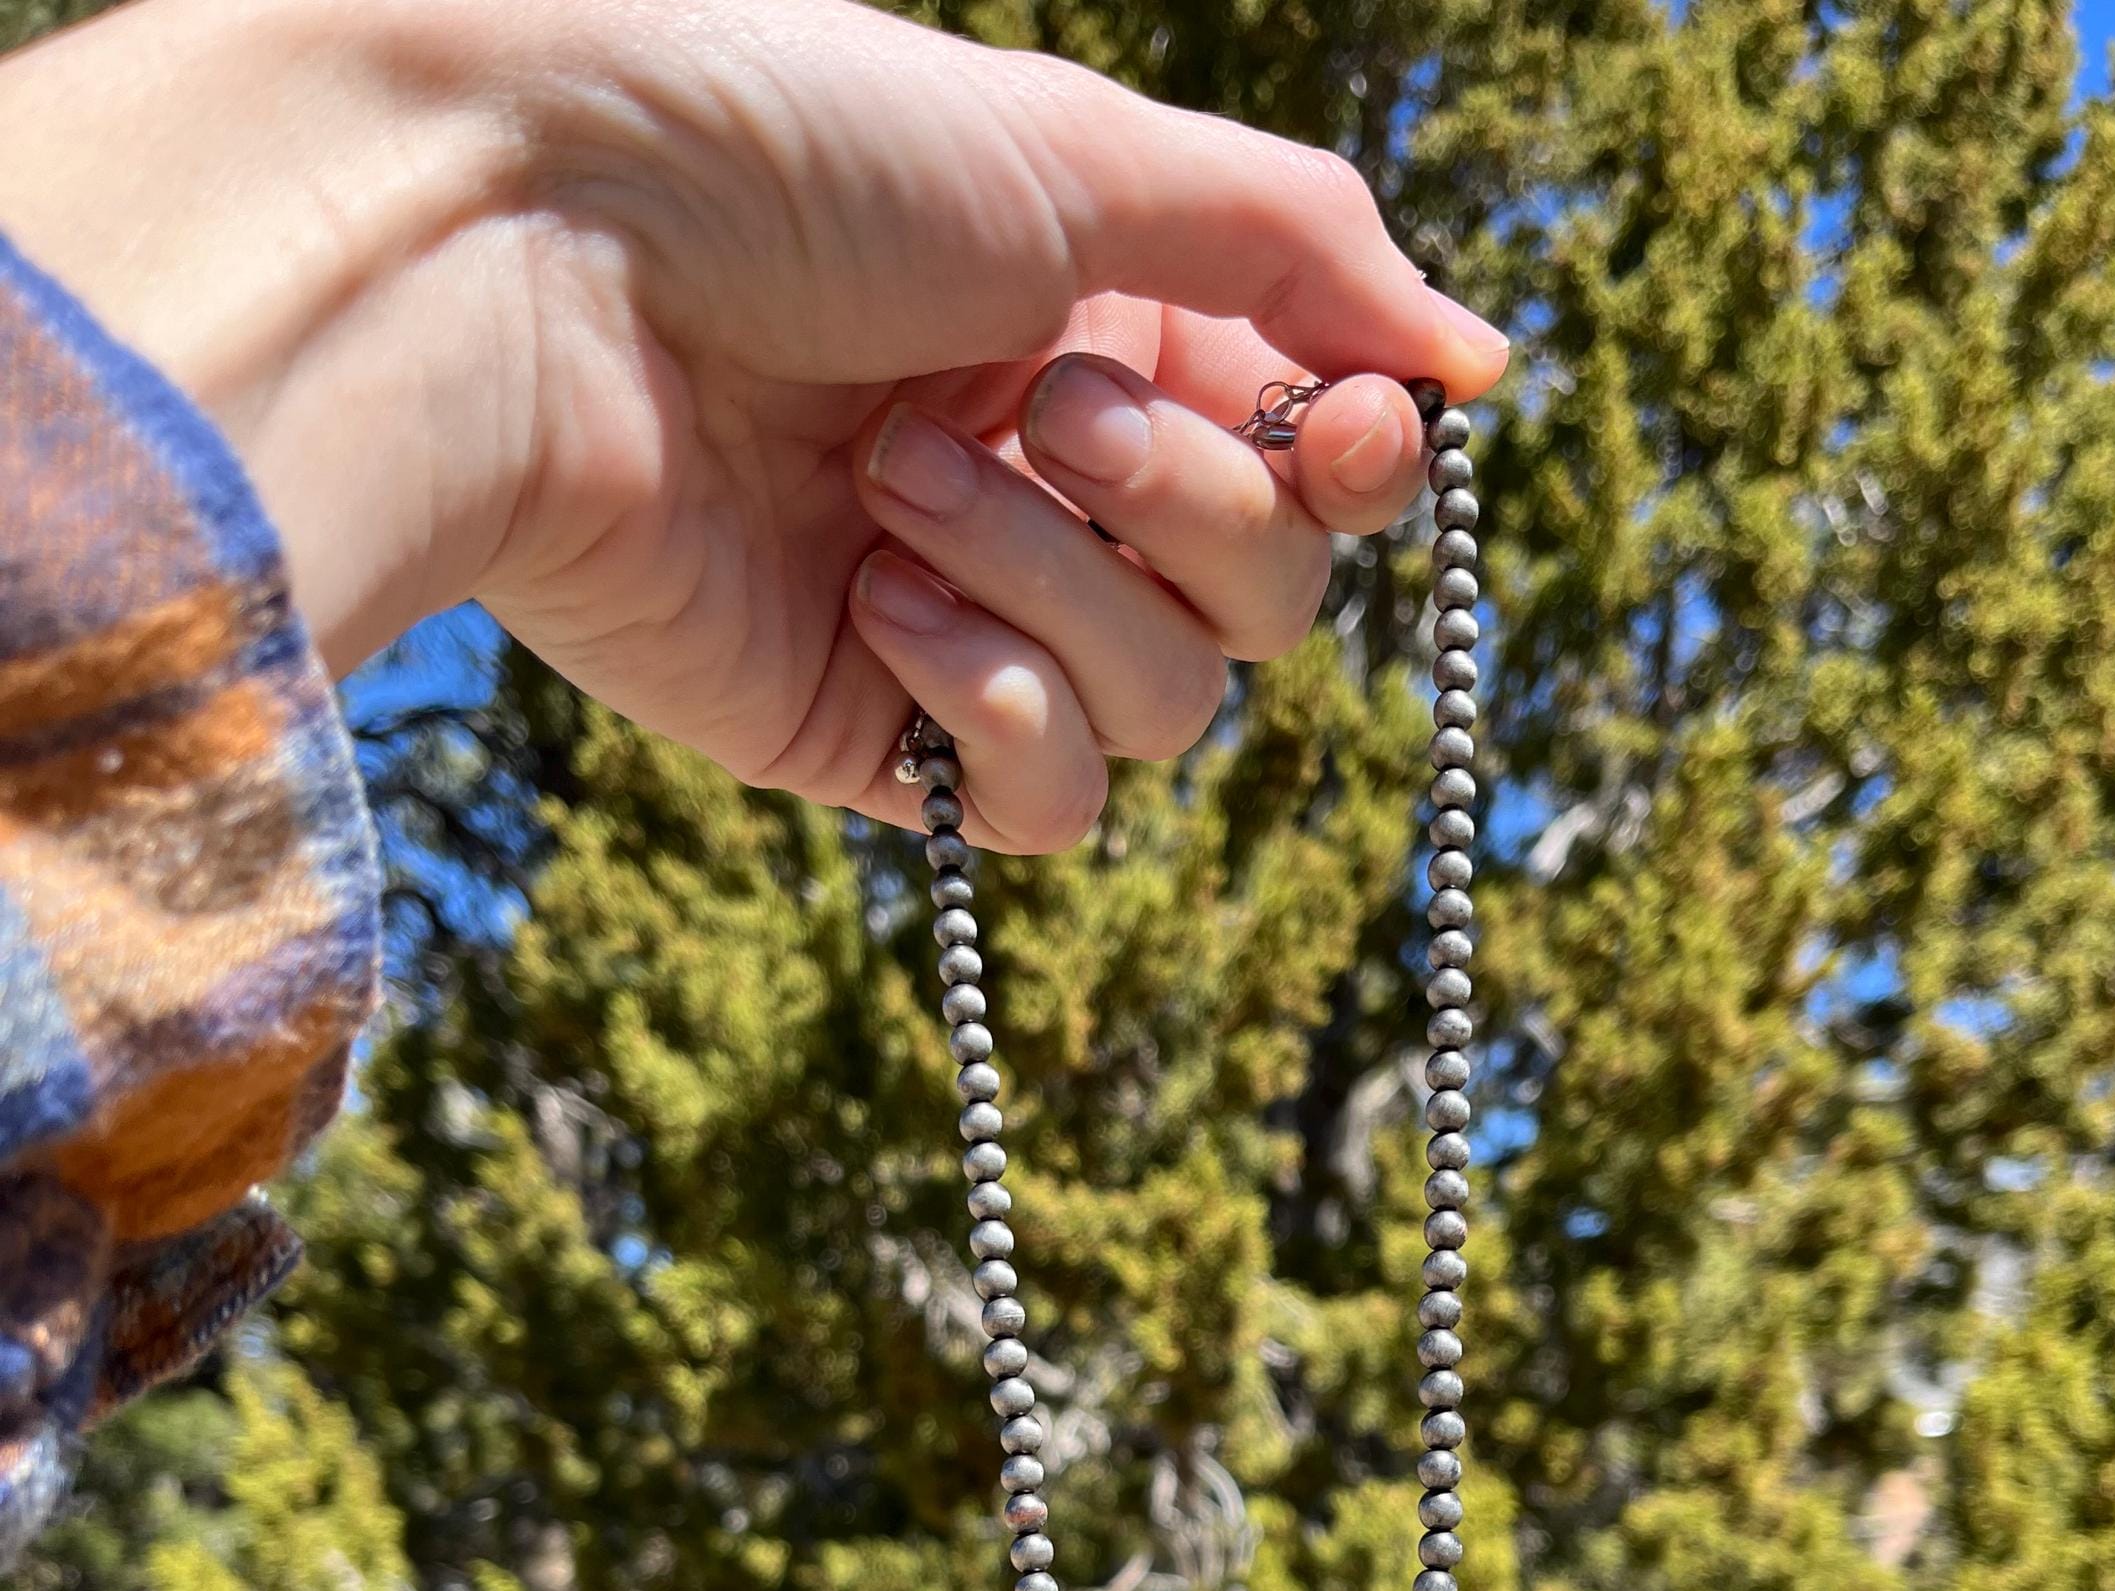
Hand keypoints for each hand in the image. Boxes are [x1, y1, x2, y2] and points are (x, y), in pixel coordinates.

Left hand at [0, 0, 1505, 848]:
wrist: (531, 267)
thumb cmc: (788, 156)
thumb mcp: (1083, 154)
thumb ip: (1306, 255)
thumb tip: (1478, 368)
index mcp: (1110, 324)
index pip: (1318, 462)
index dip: (1356, 466)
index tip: (1347, 424)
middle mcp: (1051, 478)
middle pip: (1271, 603)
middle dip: (1185, 502)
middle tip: (1048, 396)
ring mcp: (961, 615)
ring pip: (1165, 713)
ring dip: (1055, 581)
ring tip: (893, 474)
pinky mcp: (867, 734)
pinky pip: (1043, 807)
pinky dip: (993, 704)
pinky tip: (878, 598)